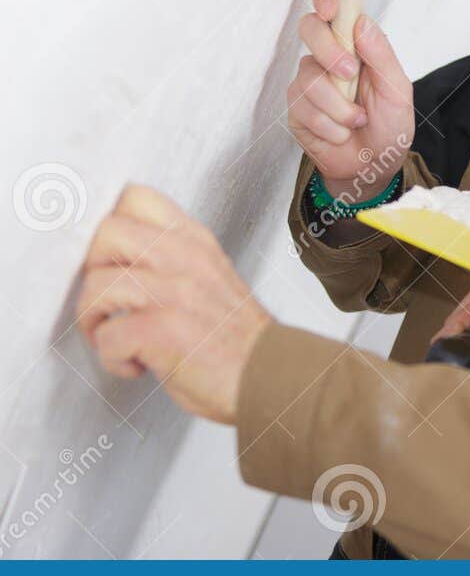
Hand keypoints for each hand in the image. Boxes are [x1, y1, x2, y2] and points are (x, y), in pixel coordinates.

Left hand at [76, 185, 272, 424]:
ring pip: (96, 285)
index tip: (110, 259)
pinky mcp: (164, 331)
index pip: (136, 198)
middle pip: (107, 232)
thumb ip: (171, 258)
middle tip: (108, 300)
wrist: (271, 376)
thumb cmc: (234, 338)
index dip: (110, 225)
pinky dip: (112, 359)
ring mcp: (176, 293)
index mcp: (196, 242)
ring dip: (94, 321)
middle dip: (92, 271)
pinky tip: (136, 365)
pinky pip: (107, 336)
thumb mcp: (210, 277)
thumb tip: (114, 258)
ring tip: (115, 339)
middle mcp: (186, 259)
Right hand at [287, 0, 414, 200]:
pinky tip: (341, 133)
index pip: (335, 9)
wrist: (374, 167)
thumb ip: (382, 56)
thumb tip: (363, 22)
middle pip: (310, 29)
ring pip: (309, 77)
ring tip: (358, 121)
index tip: (332, 6)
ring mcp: (310, 81)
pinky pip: (304, 108)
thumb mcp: (397, 91)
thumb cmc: (389, 126)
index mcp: (356, 45)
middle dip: (328, 50)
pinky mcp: (297, 108)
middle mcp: (329, 57)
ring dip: (339, 106)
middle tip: (349, 73)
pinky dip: (329, 125)